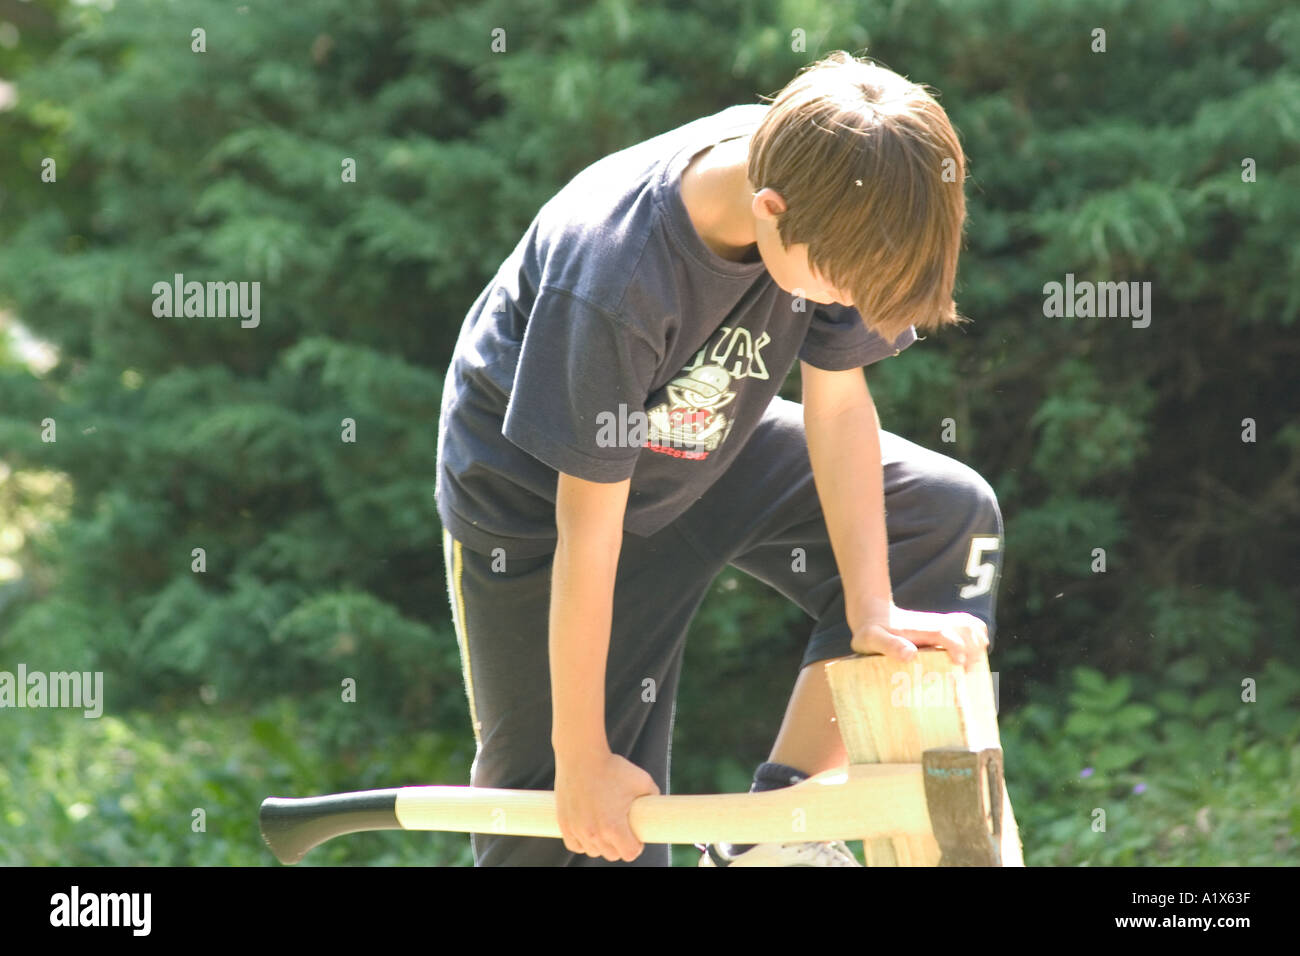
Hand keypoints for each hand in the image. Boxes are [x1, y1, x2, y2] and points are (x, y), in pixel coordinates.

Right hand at [553, 749, 659, 861]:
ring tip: (606, 828)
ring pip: (593, 851)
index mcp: (613, 827)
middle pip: (611, 854)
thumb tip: (657, 806)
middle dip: (620, 846)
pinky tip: (589, 832)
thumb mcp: (642, 780)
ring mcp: (577, 830)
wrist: (581, 756)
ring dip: (601, 844)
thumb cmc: (613, 767)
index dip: (636, 846)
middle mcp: (594, 834)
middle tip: (622, 830)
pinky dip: (583, 843)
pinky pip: (575, 845)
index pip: (629, 854)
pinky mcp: (564, 824)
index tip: (636, 837)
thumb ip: (653, 796)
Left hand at [850, 604, 989, 669]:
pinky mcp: (944, 628)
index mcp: (921, 628)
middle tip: (969, 674)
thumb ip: (890, 646)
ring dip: (979, 643)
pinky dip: (978, 637)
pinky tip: (976, 653)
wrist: (873, 616)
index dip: (956, 646)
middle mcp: (935, 624)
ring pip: (970, 625)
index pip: (945, 633)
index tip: (960, 664)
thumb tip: (910, 654)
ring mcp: (942, 624)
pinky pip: (968, 626)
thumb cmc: (871, 633)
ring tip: (975, 666)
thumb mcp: (872, 640)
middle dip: (973, 649)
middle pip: (965, 628)